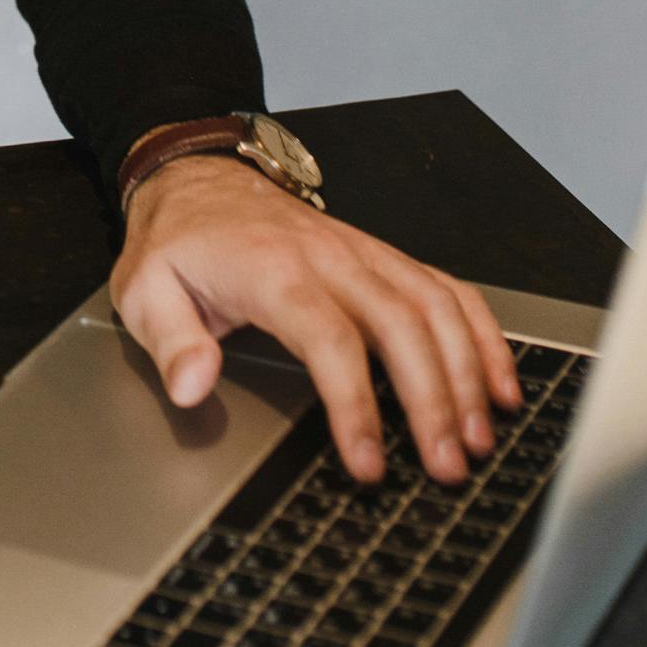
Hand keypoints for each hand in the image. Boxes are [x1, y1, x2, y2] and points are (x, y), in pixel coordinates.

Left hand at [109, 149, 520, 483]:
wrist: (199, 179)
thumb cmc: (178, 242)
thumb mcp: (145, 290)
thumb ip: (171, 342)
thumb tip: (191, 387)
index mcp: (273, 270)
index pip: (330, 339)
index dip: (356, 405)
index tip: (369, 463)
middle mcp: (332, 258)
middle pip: (402, 327)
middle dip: (433, 401)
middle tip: (447, 467)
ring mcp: (365, 254)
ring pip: (436, 308)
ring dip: (467, 374)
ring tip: (481, 439)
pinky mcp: (385, 258)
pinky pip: (448, 290)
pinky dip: (482, 335)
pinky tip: (500, 383)